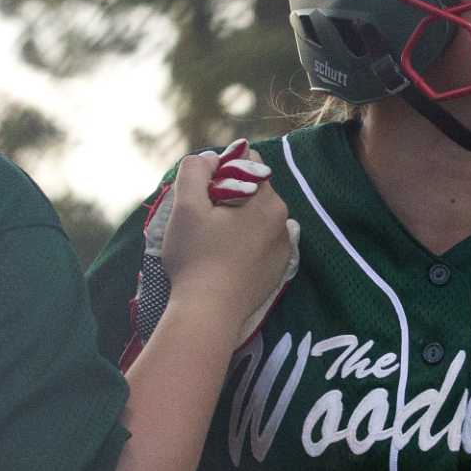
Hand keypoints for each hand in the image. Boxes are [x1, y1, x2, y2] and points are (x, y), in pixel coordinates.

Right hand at [144, 143, 299, 348]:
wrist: (210, 312)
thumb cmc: (196, 257)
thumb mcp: (185, 206)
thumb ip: (195, 170)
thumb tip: (210, 158)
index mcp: (268, 199)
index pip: (248, 162)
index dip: (221, 171)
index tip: (203, 195)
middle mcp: (283, 219)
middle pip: (254, 190)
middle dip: (230, 196)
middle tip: (204, 221)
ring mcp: (284, 246)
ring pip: (257, 216)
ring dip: (237, 219)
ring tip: (213, 242)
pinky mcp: (278, 268)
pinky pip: (261, 242)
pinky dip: (245, 243)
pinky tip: (225, 259)